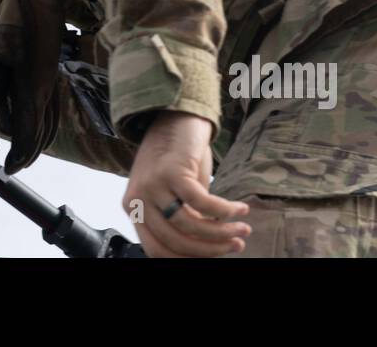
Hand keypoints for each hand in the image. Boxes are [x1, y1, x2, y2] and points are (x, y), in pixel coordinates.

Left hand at [122, 111, 250, 256]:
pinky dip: (225, 211)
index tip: (214, 257)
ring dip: (223, 232)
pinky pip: (203, 203)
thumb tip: (206, 249)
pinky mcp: (172, 171)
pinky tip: (239, 210)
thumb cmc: (176, 158)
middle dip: (212, 249)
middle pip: (176, 242)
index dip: (188, 258)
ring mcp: (152, 185)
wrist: (175, 116)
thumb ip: (179, 219)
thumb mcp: (170, 194)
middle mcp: (138, 200)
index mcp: (134, 209)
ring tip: (242, 229)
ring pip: (191, 226)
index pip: (158, 250)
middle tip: (237, 245)